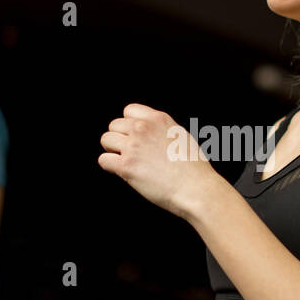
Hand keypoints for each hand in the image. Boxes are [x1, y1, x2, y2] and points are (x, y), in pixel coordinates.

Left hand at [98, 104, 217, 218]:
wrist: (196, 188)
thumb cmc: (194, 169)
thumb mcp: (181, 136)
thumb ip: (162, 130)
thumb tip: (151, 135)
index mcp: (158, 119)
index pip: (129, 110)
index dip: (129, 124)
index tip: (134, 136)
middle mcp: (143, 128)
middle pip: (114, 125)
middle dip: (119, 138)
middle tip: (129, 153)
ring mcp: (133, 146)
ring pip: (106, 140)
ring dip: (112, 151)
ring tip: (124, 162)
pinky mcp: (126, 166)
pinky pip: (104, 160)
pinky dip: (109, 166)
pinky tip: (121, 172)